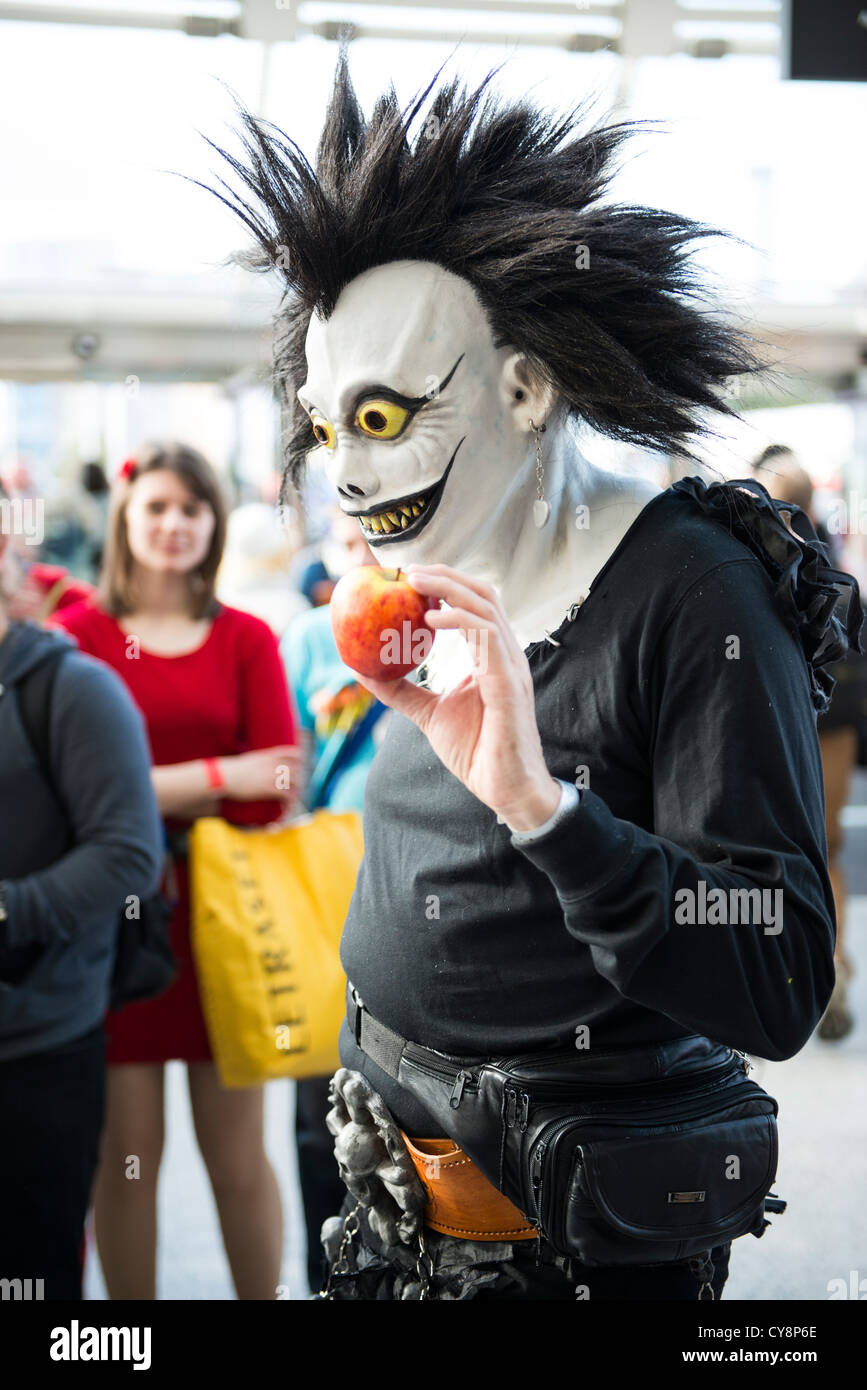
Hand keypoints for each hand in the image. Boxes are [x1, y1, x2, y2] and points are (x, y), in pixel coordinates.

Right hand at [218, 745, 301, 807]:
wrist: (224, 776)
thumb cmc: (231, 769)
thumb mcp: (247, 759)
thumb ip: (255, 760)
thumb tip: (254, 763)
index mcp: (268, 755)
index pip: (290, 752)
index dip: (297, 757)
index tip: (300, 761)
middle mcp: (273, 765)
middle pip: (295, 769)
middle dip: (297, 777)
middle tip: (295, 784)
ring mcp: (273, 777)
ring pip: (293, 782)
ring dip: (295, 790)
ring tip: (292, 797)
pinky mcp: (269, 789)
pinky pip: (286, 795)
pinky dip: (289, 801)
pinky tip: (287, 804)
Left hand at [352, 564, 560, 830]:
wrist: (507, 791)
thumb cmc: (478, 752)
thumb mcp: (429, 714)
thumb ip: (401, 691)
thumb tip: (363, 670)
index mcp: (493, 657)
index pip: (474, 605)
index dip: (445, 584)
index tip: (407, 575)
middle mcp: (506, 655)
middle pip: (482, 595)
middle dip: (446, 575)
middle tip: (407, 570)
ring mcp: (512, 668)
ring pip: (485, 609)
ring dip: (449, 590)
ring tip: (413, 583)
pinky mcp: (509, 687)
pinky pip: (488, 642)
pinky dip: (460, 624)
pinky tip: (430, 621)